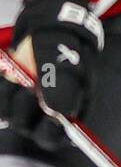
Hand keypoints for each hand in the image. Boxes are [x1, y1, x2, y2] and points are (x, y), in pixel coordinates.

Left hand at [0, 0, 102, 151]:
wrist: (44, 28)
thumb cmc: (65, 48)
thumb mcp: (68, 64)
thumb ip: (64, 87)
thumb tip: (58, 113)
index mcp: (65, 114)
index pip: (52, 137)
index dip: (49, 131)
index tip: (49, 117)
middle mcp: (40, 115)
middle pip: (25, 126)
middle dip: (24, 108)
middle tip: (28, 89)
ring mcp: (19, 105)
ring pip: (6, 114)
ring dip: (7, 94)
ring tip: (15, 74)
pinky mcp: (3, 95)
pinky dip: (0, 84)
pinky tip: (5, 71)